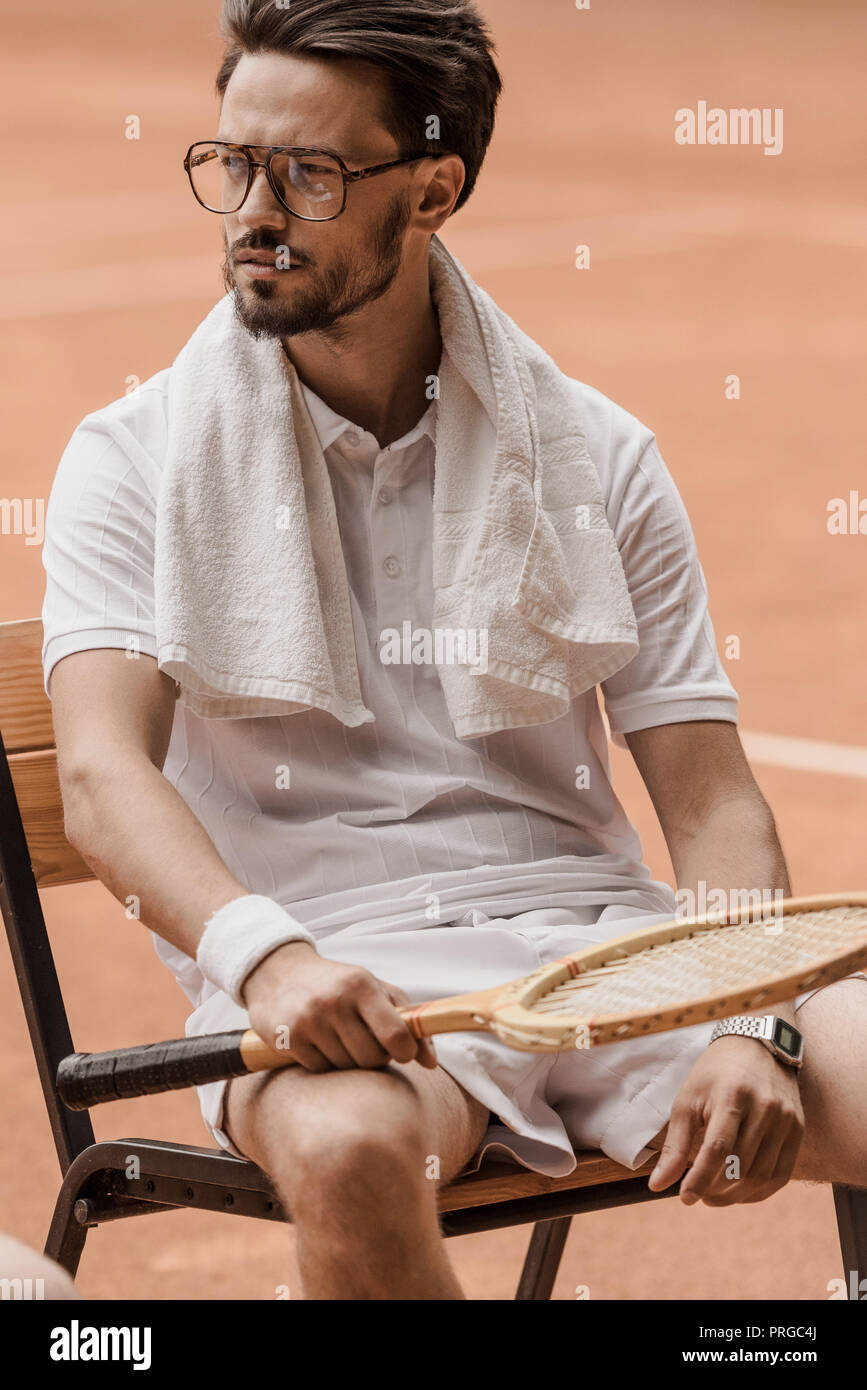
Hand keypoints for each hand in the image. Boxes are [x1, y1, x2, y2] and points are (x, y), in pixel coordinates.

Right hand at [241, 940, 438, 1073]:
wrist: (280, 972)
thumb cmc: (338, 984)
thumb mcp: (376, 990)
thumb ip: (409, 1021)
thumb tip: (431, 1062)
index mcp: (362, 985)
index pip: (396, 1034)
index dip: (405, 1052)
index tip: (401, 1052)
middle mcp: (335, 1001)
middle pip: (371, 1059)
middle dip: (375, 1057)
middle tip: (367, 1043)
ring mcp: (309, 1020)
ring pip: (346, 1067)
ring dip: (349, 1061)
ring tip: (342, 1040)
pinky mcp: (288, 1038)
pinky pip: (321, 1070)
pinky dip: (325, 1063)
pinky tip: (320, 1044)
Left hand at [647, 1035, 803, 1205]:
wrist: (756, 1046)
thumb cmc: (714, 1074)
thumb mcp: (688, 1099)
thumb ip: (675, 1144)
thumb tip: (657, 1185)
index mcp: (731, 1096)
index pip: (718, 1149)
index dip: (700, 1179)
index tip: (685, 1198)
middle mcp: (764, 1108)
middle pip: (741, 1167)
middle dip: (716, 1190)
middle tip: (699, 1195)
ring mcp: (785, 1119)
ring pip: (762, 1176)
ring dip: (736, 1196)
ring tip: (715, 1196)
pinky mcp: (798, 1129)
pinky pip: (781, 1175)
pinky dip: (759, 1191)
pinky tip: (740, 1193)